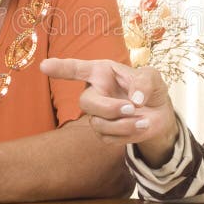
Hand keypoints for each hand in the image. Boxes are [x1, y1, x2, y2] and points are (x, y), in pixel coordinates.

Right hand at [40, 58, 178, 166]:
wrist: (159, 113)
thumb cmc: (149, 89)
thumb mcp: (152, 77)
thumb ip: (144, 82)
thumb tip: (135, 100)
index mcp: (101, 72)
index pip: (76, 69)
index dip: (60, 68)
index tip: (44, 66)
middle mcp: (94, 92)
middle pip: (85, 102)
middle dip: (108, 108)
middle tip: (130, 108)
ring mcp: (97, 114)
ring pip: (98, 123)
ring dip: (123, 123)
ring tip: (143, 119)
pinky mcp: (104, 133)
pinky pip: (108, 137)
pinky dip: (128, 133)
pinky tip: (141, 125)